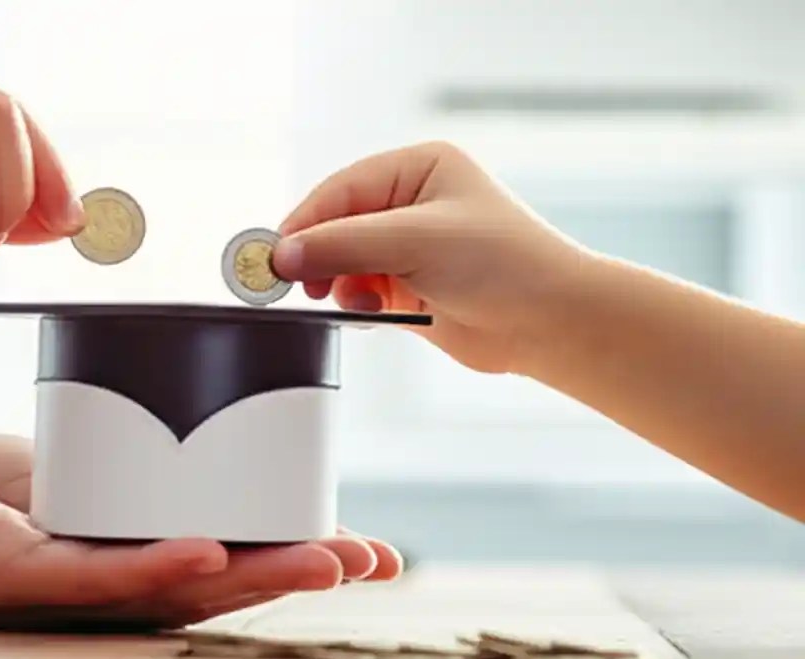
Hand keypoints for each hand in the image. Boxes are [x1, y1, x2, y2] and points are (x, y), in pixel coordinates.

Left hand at [0, 435, 402, 629]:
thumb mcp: (54, 464)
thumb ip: (113, 459)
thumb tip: (179, 412)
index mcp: (118, 555)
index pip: (220, 556)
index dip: (290, 550)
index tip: (358, 542)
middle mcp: (101, 584)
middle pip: (215, 581)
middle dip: (296, 570)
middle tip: (370, 559)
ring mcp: (62, 589)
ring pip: (172, 591)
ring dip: (251, 577)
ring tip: (324, 560)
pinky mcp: (15, 578)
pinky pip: (93, 577)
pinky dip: (151, 565)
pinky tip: (205, 554)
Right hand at [271, 141, 591, 373]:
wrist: (553, 323)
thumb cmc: (506, 264)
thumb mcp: (416, 241)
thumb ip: (343, 245)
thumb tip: (284, 254)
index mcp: (418, 167)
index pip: (341, 190)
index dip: (304, 223)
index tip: (274, 256)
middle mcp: (411, 203)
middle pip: (336, 225)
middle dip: (318, 256)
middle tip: (294, 283)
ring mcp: (410, 247)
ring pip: (344, 262)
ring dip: (341, 284)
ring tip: (357, 300)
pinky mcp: (410, 287)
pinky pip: (360, 292)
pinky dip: (358, 304)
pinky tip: (374, 312)